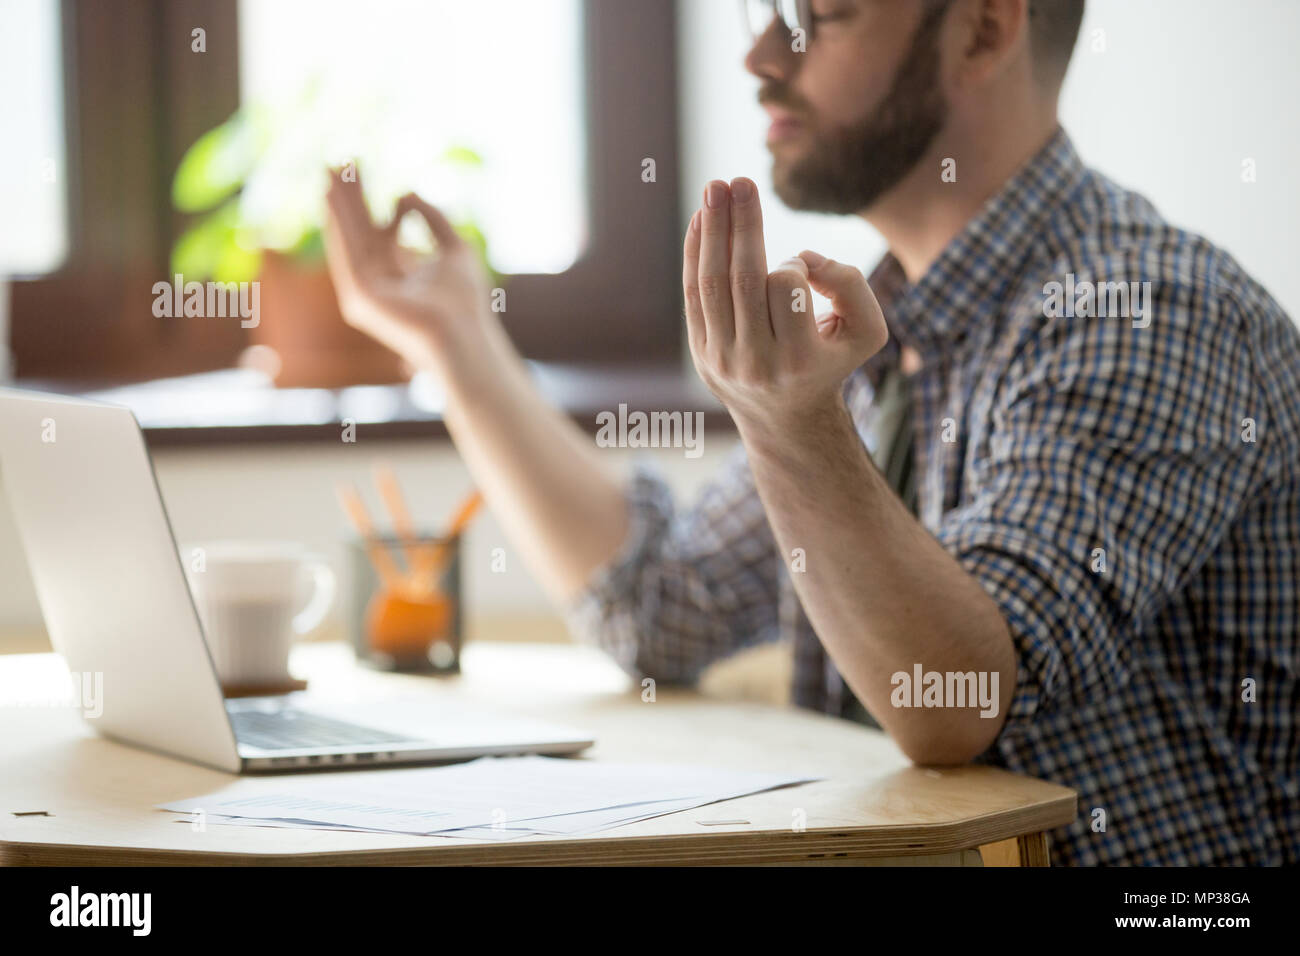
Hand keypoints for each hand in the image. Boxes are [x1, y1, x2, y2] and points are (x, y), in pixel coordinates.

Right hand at [323, 167, 492, 372]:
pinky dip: (338, 227)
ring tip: (331, 174)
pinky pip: (346, 256)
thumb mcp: (454, 248)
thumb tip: (406, 192)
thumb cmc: (464, 300)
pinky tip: (333, 201)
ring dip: (339, 207)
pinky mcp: (359, 298)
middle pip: (361, 233)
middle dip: (350, 200)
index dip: (379, 208)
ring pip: (350, 241)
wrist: (462, 332)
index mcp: (401, 275)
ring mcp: (366, 293)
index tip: (382, 181)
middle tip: (339, 165)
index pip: (382, 234)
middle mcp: (379, 283)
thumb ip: (433, 218)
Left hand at [682, 178, 887, 430]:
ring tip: (715, 187)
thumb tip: (803, 258)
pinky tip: (702, 219)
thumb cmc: (829, 360)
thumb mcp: (865, 331)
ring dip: (712, 229)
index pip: (787, 288)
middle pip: (743, 279)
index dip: (795, 264)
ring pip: (712, 283)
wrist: (786, 415)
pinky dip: (695, 253)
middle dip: (741, 224)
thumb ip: (851, 285)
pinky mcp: (700, 352)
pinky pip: (694, 294)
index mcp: (798, 360)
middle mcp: (756, 363)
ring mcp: (722, 360)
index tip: (803, 269)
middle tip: (740, 180)